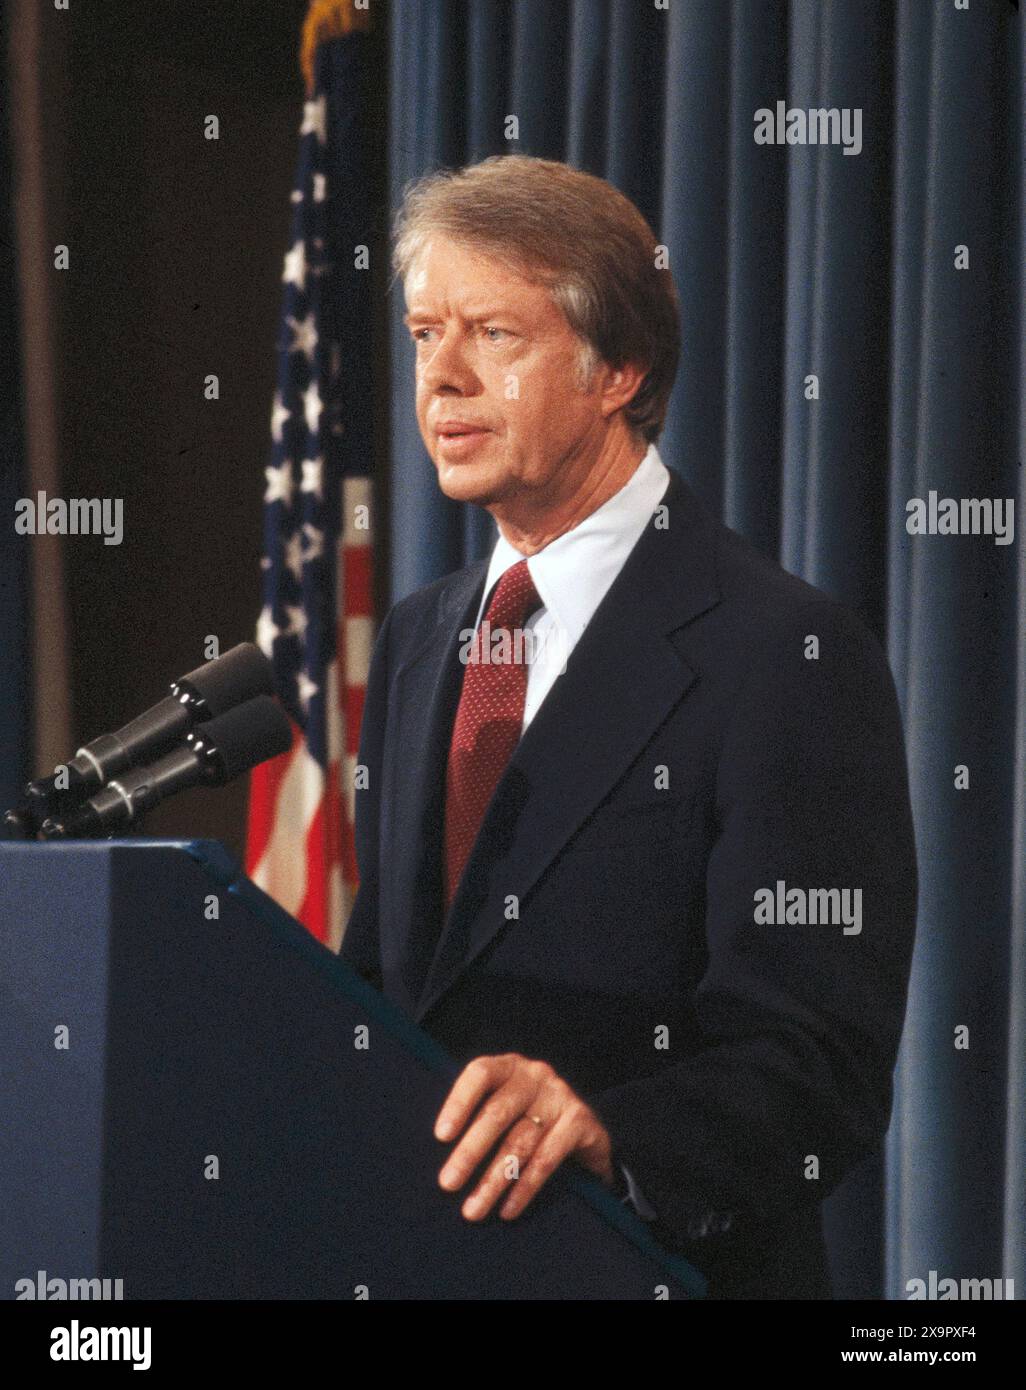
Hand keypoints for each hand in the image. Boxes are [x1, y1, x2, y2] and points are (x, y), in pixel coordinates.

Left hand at [434, 1053, 614, 1220]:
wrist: (584, 1131)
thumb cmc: (526, 1118)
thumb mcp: (503, 1106)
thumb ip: (476, 1116)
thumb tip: (432, 1149)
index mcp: (509, 1067)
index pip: (480, 1073)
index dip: (459, 1102)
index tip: (440, 1136)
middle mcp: (535, 1076)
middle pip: (497, 1112)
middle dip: (470, 1152)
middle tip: (447, 1184)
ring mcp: (560, 1097)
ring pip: (520, 1142)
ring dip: (493, 1180)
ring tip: (472, 1210)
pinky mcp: (581, 1122)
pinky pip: (547, 1159)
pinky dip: (524, 1187)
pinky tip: (507, 1209)